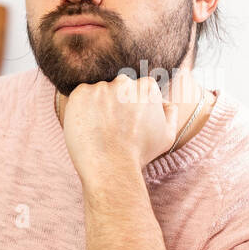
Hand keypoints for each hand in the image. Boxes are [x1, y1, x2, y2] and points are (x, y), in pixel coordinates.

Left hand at [60, 74, 178, 184]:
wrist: (111, 167)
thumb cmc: (138, 154)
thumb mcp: (166, 135)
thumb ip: (170, 113)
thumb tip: (165, 102)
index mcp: (147, 87)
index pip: (134, 89)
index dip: (128, 106)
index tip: (124, 122)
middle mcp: (125, 82)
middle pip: (115, 89)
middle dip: (112, 104)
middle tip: (109, 127)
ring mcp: (101, 87)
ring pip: (96, 94)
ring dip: (95, 107)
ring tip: (97, 130)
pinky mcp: (81, 94)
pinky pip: (78, 97)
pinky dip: (79, 109)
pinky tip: (85, 127)